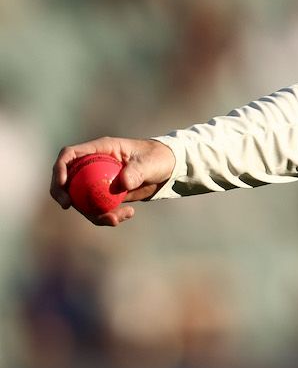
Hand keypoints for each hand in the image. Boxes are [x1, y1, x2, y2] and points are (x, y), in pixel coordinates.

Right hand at [51, 136, 175, 225]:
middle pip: (67, 179)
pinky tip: (128, 214)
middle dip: (63, 194)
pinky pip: (97, 209)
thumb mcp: (151, 162)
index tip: (63, 185)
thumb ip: (137, 171)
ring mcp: (96, 181)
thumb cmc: (159, 158)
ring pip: (81, 199)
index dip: (60, 168)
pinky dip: (107, 216)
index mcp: (99, 149)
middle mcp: (93, 164)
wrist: (168, 170)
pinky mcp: (104, 195)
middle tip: (69, 206)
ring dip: (92, 213)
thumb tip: (122, 183)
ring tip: (116, 218)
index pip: (70, 155)